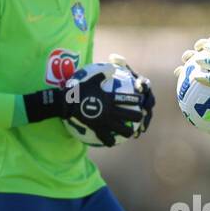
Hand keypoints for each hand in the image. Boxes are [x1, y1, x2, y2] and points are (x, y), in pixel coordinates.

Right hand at [24, 63, 143, 146]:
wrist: (68, 103)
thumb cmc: (80, 90)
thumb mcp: (92, 79)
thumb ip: (103, 74)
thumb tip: (113, 67)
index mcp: (110, 99)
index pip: (127, 99)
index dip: (136, 100)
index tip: (140, 100)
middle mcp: (111, 111)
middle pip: (131, 116)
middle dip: (138, 117)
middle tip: (140, 117)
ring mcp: (105, 122)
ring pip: (123, 130)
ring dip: (128, 131)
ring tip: (130, 132)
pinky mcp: (98, 129)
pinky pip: (107, 139)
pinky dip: (110, 141)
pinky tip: (113, 143)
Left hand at [109, 53, 154, 132]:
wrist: (122, 90)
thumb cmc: (120, 79)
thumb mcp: (118, 71)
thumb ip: (117, 63)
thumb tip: (113, 57)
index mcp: (142, 84)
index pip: (145, 84)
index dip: (143, 85)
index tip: (139, 88)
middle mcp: (146, 95)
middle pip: (150, 102)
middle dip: (148, 108)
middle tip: (143, 112)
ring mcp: (145, 106)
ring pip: (148, 115)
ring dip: (145, 122)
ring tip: (140, 130)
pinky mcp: (142, 115)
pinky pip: (142, 123)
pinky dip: (139, 129)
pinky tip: (134, 136)